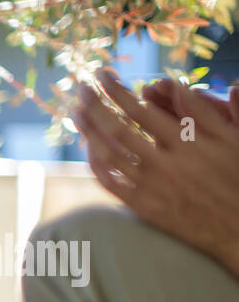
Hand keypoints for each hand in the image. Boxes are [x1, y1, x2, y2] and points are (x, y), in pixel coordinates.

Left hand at [75, 68, 238, 277]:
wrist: (237, 226)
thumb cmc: (237, 177)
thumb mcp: (232, 139)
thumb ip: (203, 112)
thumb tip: (179, 84)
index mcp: (186, 142)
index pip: (140, 109)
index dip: (116, 90)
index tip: (102, 74)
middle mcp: (165, 163)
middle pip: (117, 129)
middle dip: (95, 104)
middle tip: (81, 86)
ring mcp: (151, 187)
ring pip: (109, 155)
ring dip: (88, 131)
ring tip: (77, 111)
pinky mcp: (143, 207)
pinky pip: (110, 183)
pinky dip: (96, 164)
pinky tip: (89, 148)